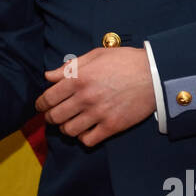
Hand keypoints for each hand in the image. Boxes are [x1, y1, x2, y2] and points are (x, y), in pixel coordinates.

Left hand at [34, 46, 154, 146]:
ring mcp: (98, 113)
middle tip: (54, 116)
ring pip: (69, 130)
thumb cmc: (124, 61)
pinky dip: (83, 138)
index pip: (48, 98)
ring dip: (66, 128)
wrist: (154, 73)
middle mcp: (85, 97)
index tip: (41, 106)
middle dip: (51, 117)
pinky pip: (88, 140)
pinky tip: (86, 130)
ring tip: (69, 123)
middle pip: (55, 116)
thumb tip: (49, 76)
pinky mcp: (112, 126)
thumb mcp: (95, 56)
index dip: (41, 104)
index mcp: (78, 78)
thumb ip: (70, 67)